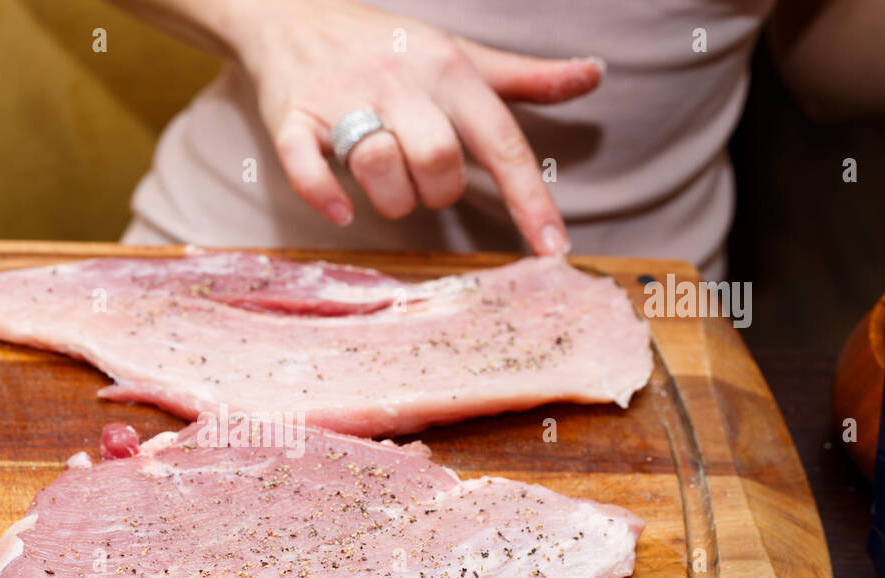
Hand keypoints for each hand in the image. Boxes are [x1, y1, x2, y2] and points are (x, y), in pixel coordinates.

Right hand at [231, 0, 602, 253]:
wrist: (292, 13)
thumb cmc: (387, 46)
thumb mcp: (458, 55)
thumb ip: (523, 77)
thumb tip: (592, 75)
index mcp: (448, 69)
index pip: (501, 140)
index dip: (530, 198)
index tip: (552, 248)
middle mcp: (400, 80)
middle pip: (438, 160)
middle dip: (437, 192)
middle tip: (423, 182)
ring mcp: (343, 98)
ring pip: (378, 166)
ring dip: (388, 198)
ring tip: (384, 184)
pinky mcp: (294, 117)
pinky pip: (307, 167)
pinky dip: (324, 196)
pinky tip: (340, 211)